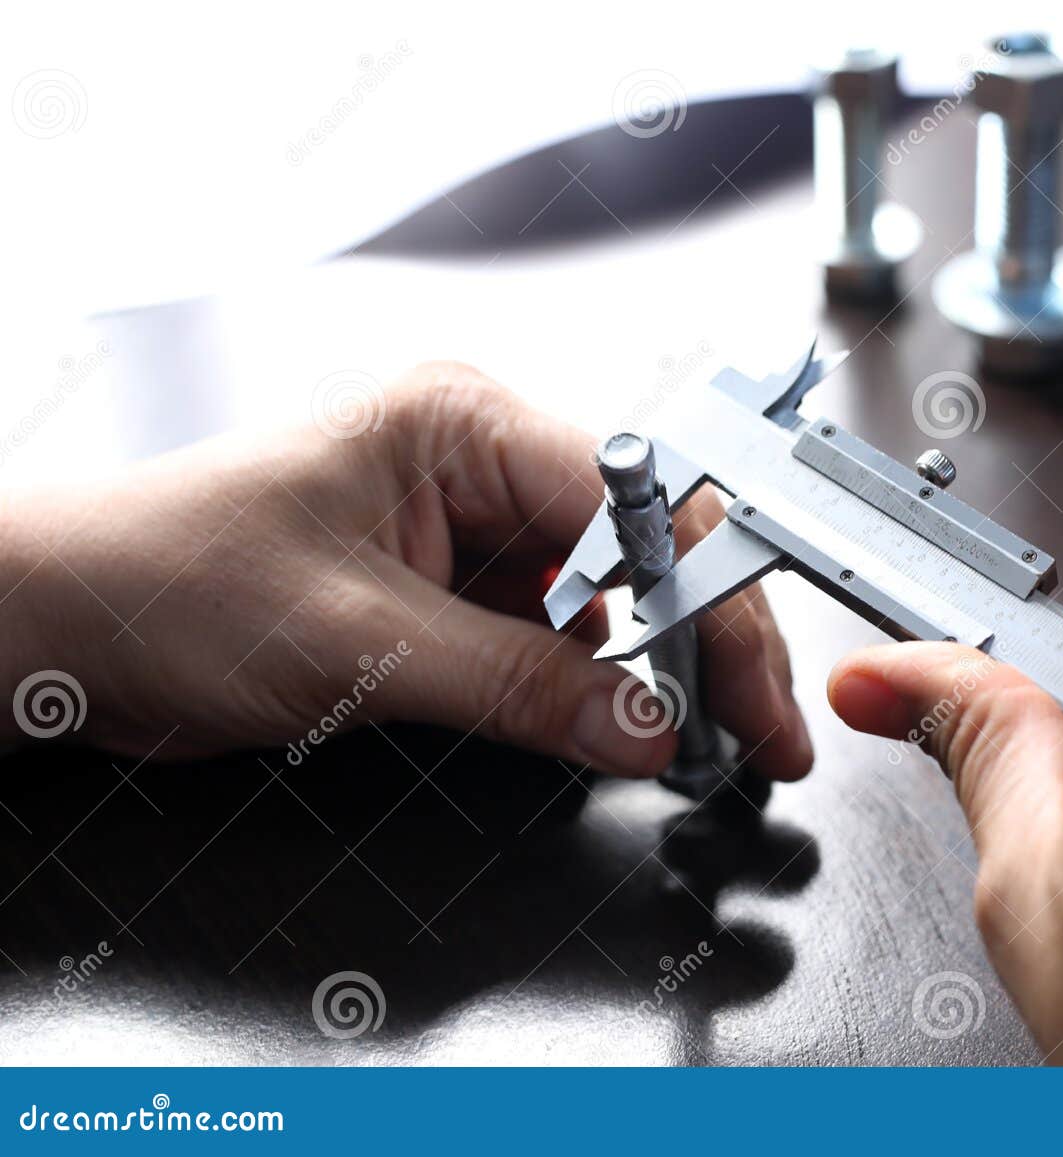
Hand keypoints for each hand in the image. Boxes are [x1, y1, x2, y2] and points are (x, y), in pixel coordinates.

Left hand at [0, 361, 811, 781]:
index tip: (749, 690)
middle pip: (647, 539)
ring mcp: (470, 514)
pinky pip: (559, 620)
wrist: (70, 623)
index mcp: (462, 421)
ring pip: (614, 585)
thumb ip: (522, 687)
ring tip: (698, 730)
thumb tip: (647, 727)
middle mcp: (479, 454)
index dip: (710, 598)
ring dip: (657, 660)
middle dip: (707, 635)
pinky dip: (595, 674)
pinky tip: (618, 715)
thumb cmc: (170, 584)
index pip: (640, 501)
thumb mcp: (361, 645)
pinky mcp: (457, 573)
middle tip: (756, 727)